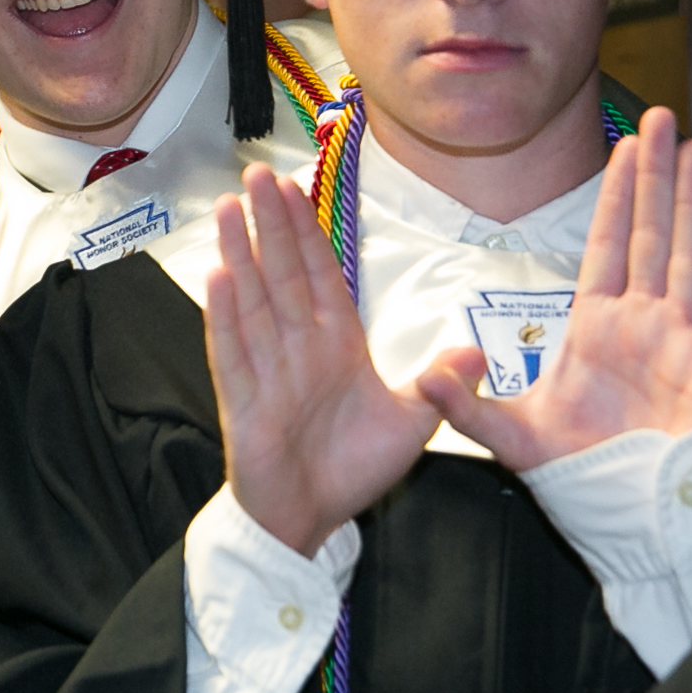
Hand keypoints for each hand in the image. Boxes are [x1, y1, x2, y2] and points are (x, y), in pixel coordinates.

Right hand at [204, 163, 441, 559]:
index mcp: (335, 343)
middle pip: (282, 272)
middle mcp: (297, 347)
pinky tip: (218, 278)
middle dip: (272, 222)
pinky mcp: (244, 402)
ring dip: (240, 253)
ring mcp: (267, 371)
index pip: (320, 273)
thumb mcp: (411, 423)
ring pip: (252, 300)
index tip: (298, 184)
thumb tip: (473, 349)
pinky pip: (233, 352)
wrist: (312, 520)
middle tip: (258, 171)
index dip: (308, 229)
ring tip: (230, 207)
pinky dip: (225, 317)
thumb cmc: (351, 468)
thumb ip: (438, 383)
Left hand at [418, 108, 691, 471]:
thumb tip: (424, 372)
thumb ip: (468, 404)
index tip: (623, 147)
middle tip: (665, 120)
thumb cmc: (585, 485)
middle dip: (656, 176)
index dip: (615, 194)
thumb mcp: (512, 439)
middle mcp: (641, 325)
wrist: (639, 530)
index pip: (605, 245)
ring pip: (687, 253)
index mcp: (595, 330)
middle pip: (648, 233)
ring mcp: (680, 342)